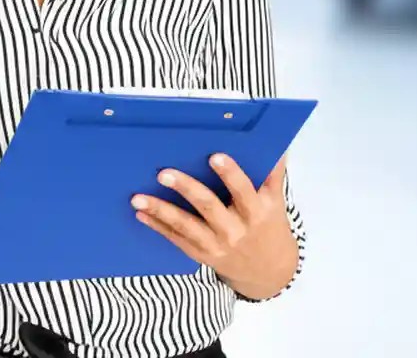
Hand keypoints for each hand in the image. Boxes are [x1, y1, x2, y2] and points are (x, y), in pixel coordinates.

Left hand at [131, 154, 297, 300]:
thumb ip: (274, 174)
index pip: (243, 190)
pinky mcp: (202, 255)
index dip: (230, 174)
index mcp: (256, 212)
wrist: (267, 271)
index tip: (214, 156)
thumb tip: (278, 144)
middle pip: (208, 206)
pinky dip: (158, 227)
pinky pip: (178, 239)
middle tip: (163, 173)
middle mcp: (236, 230)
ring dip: (160, 211)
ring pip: (186, 226)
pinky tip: (142, 214)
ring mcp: (217, 245)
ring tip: (138, 198)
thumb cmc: (270, 227)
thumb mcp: (277, 202)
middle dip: (185, 189)